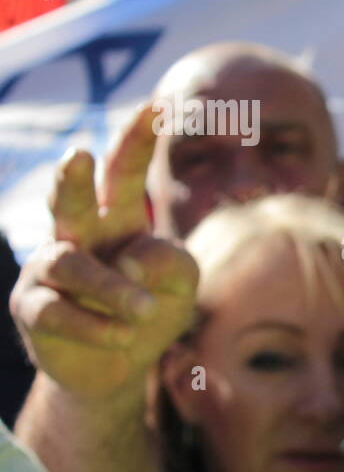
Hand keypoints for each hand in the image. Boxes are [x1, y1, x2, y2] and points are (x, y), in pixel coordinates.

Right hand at [10, 113, 198, 399]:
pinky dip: (96, 326)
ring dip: (112, 290)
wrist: (118, 367)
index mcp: (117, 219)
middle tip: (78, 153)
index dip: (138, 140)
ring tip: (146, 312)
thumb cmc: (152, 310)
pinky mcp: (32, 308)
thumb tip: (129, 256)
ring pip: (70, 266)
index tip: (158, 104)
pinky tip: (123, 338)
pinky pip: (59, 312)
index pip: (125, 173)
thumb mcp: (182, 285)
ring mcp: (48, 270)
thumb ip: (173, 261)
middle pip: (69, 199)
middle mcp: (77, 235)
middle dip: (71, 176)